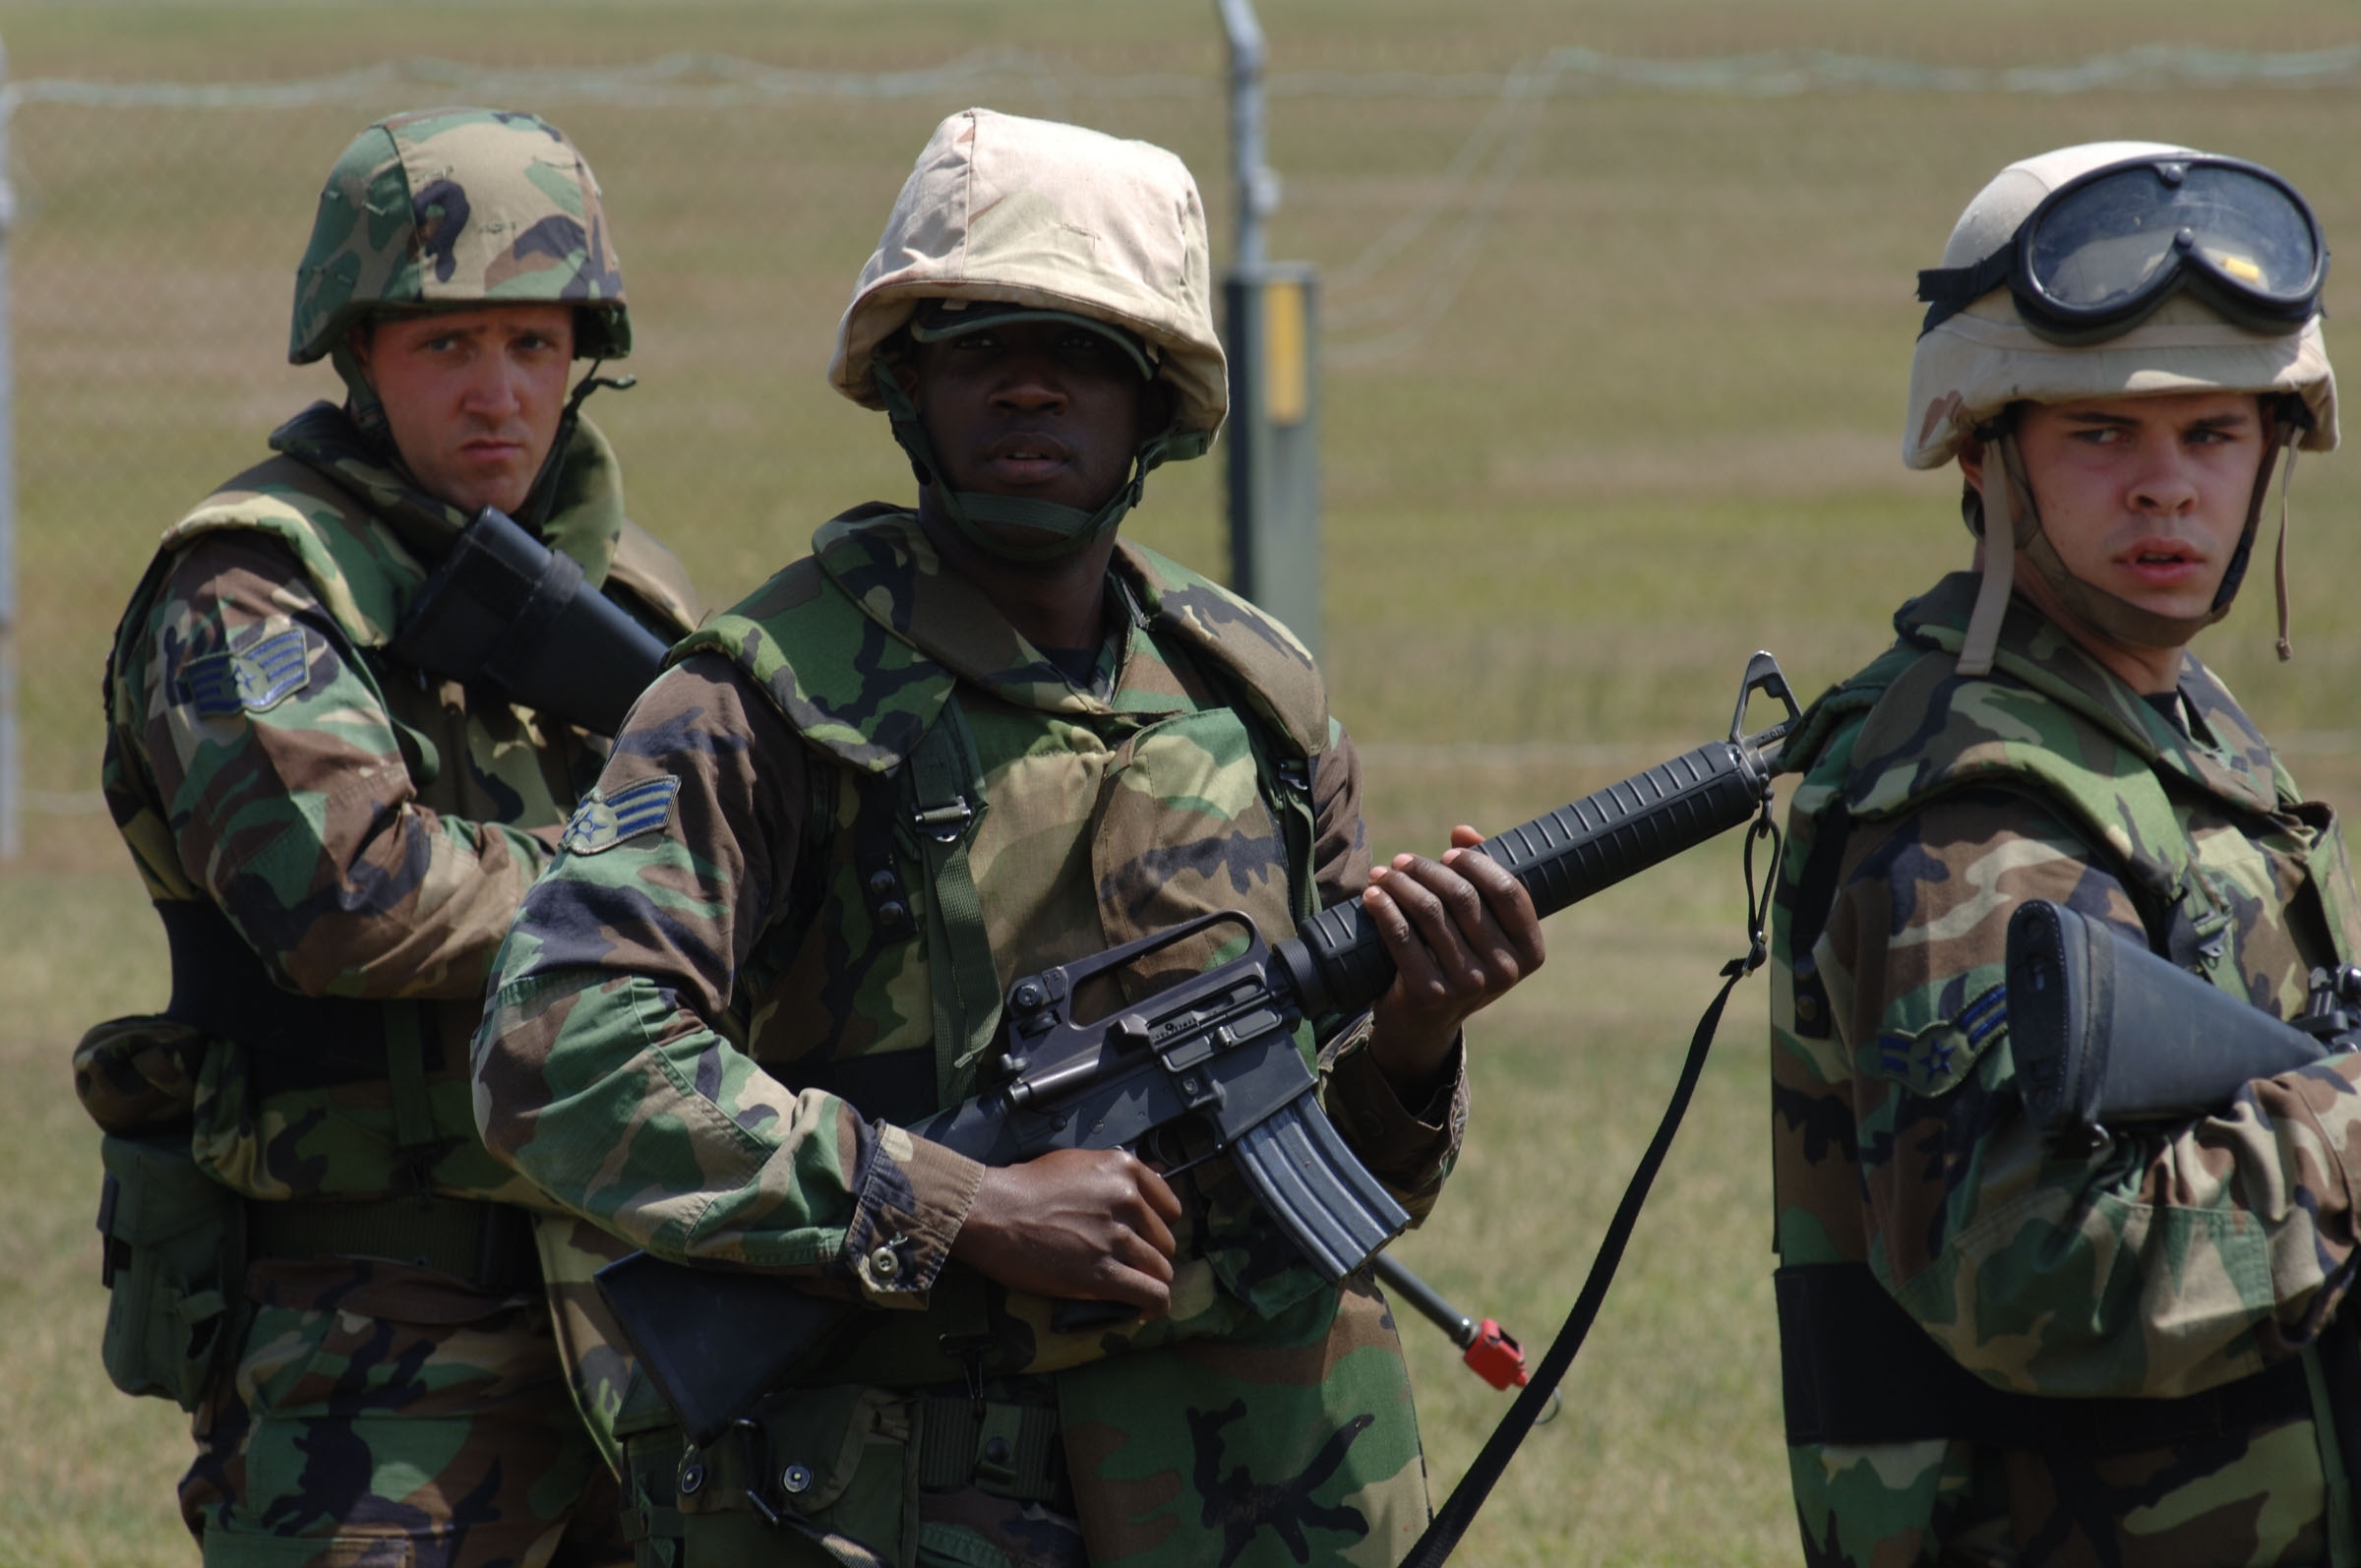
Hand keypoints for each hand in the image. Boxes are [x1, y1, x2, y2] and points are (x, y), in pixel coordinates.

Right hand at [948, 1148, 1184, 1316]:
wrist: (991, 1212)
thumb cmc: (1024, 1186)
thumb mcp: (1078, 1163)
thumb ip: (1116, 1175)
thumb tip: (1155, 1174)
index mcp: (1124, 1170)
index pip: (1169, 1207)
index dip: (1157, 1227)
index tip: (1143, 1239)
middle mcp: (1127, 1200)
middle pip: (1165, 1241)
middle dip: (1149, 1255)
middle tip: (1126, 1264)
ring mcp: (1117, 1237)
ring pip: (1160, 1269)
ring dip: (1147, 1281)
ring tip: (1129, 1288)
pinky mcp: (1102, 1273)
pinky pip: (1152, 1294)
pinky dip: (1153, 1305)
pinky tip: (1143, 1311)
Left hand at [1363, 824, 1544, 1096]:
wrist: (1424, 1022)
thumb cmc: (1457, 959)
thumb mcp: (1479, 927)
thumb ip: (1480, 877)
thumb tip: (1463, 833)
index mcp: (1529, 952)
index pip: (1509, 891)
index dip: (1477, 864)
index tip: (1447, 854)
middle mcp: (1504, 971)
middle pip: (1464, 897)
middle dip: (1428, 870)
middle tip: (1402, 861)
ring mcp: (1468, 985)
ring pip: (1429, 912)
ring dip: (1400, 884)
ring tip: (1383, 874)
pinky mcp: (1430, 992)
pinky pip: (1402, 936)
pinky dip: (1384, 909)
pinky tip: (1372, 896)